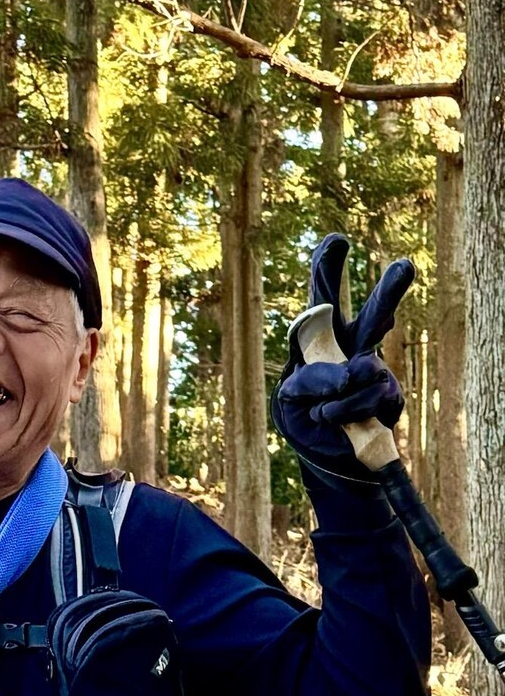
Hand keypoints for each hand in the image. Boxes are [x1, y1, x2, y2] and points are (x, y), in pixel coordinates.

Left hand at [272, 237, 411, 484]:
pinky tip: (341, 423)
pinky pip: (370, 397)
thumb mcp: (291, 395)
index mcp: (322, 338)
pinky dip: (347, 413)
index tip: (336, 240)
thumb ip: (311, 376)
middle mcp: (354, 347)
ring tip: (323, 412)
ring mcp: (374, 370)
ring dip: (338, 397)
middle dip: (390, 290)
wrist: (326, 455)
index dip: (327, 268)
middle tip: (405, 265)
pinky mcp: (389, 396)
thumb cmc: (302, 416)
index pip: (322, 298)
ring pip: (365, 370)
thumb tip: (350, 371)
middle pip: (375, 314)